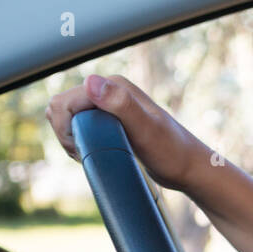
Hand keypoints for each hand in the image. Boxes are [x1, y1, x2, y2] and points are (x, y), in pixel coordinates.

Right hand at [45, 74, 207, 190]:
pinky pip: (80, 126)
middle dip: (64, 132)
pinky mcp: (111, 122)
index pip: (66, 101)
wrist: (189, 169)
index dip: (64, 128)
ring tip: (86, 155)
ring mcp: (110, 107)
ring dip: (68, 137)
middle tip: (82, 155)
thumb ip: (120, 104)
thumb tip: (90, 83)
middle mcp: (110, 91)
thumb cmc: (171, 153)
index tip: (79, 151)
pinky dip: (77, 140)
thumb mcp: (145, 129)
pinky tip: (91, 153)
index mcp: (113, 86)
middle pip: (63, 106)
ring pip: (68, 116)